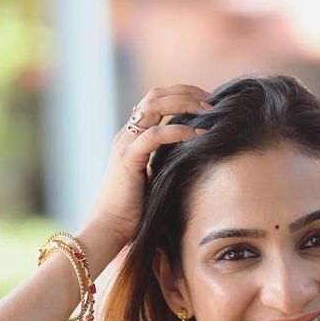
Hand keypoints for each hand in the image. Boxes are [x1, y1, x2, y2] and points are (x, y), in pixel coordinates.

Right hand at [81, 84, 212, 258]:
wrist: (108, 228)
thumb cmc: (131, 213)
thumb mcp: (152, 180)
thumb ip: (164, 164)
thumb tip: (190, 161)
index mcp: (131, 138)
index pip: (155, 101)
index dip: (180, 95)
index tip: (205, 102)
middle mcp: (126, 135)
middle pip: (155, 95)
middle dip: (185, 92)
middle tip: (211, 101)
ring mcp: (125, 144)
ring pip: (154, 105)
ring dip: (184, 103)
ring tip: (207, 111)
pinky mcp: (128, 159)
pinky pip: (154, 134)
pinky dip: (178, 130)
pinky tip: (196, 135)